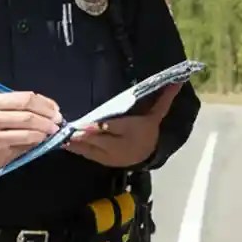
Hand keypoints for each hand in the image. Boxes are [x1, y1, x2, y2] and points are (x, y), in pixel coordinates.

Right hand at [0, 91, 62, 170]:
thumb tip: (52, 112)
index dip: (45, 105)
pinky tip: (41, 141)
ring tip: (52, 133)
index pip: (26, 98)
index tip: (56, 111)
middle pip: (28, 114)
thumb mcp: (2, 110)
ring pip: (26, 131)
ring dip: (44, 132)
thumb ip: (24, 109)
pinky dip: (36, 142)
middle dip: (47, 119)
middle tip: (57, 124)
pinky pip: (22, 144)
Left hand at [64, 82, 181, 167]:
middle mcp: (121, 145)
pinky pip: (88, 154)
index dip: (100, 127)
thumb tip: (178, 81)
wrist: (148, 152)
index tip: (87, 125)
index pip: (115, 128)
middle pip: (101, 140)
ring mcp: (110, 155)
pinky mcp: (102, 160)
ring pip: (92, 149)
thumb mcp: (156, 113)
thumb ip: (164, 99)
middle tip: (70, 130)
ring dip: (77, 144)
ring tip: (63, 138)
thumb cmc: (147, 128)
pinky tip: (65, 143)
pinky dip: (77, 149)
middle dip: (84, 136)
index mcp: (132, 131)